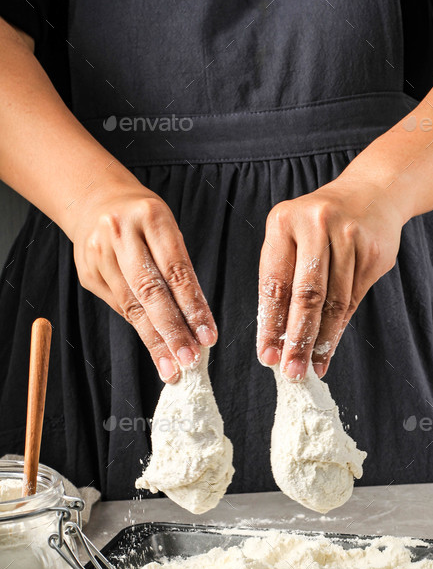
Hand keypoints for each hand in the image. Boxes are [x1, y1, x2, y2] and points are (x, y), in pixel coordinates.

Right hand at [71, 186, 215, 382]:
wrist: (96, 201)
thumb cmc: (145, 222)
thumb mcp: (168, 231)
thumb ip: (181, 271)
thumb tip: (198, 325)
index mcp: (152, 217)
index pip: (177, 271)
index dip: (193, 307)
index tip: (208, 338)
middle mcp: (121, 233)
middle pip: (150, 291)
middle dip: (173, 331)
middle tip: (189, 360)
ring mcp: (99, 253)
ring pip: (132, 305)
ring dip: (156, 341)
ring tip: (172, 367)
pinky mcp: (87, 272)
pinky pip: (119, 306)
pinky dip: (140, 328)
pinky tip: (156, 348)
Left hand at [257, 179, 403, 379]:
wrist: (372, 193)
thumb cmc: (319, 226)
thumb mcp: (292, 238)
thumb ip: (283, 281)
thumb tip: (277, 339)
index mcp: (283, 221)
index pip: (275, 283)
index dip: (271, 324)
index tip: (267, 356)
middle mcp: (316, 224)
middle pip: (307, 295)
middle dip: (298, 339)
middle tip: (292, 371)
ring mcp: (349, 237)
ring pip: (334, 302)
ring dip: (322, 340)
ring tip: (313, 367)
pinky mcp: (373, 251)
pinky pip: (354, 299)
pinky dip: (340, 327)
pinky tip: (330, 347)